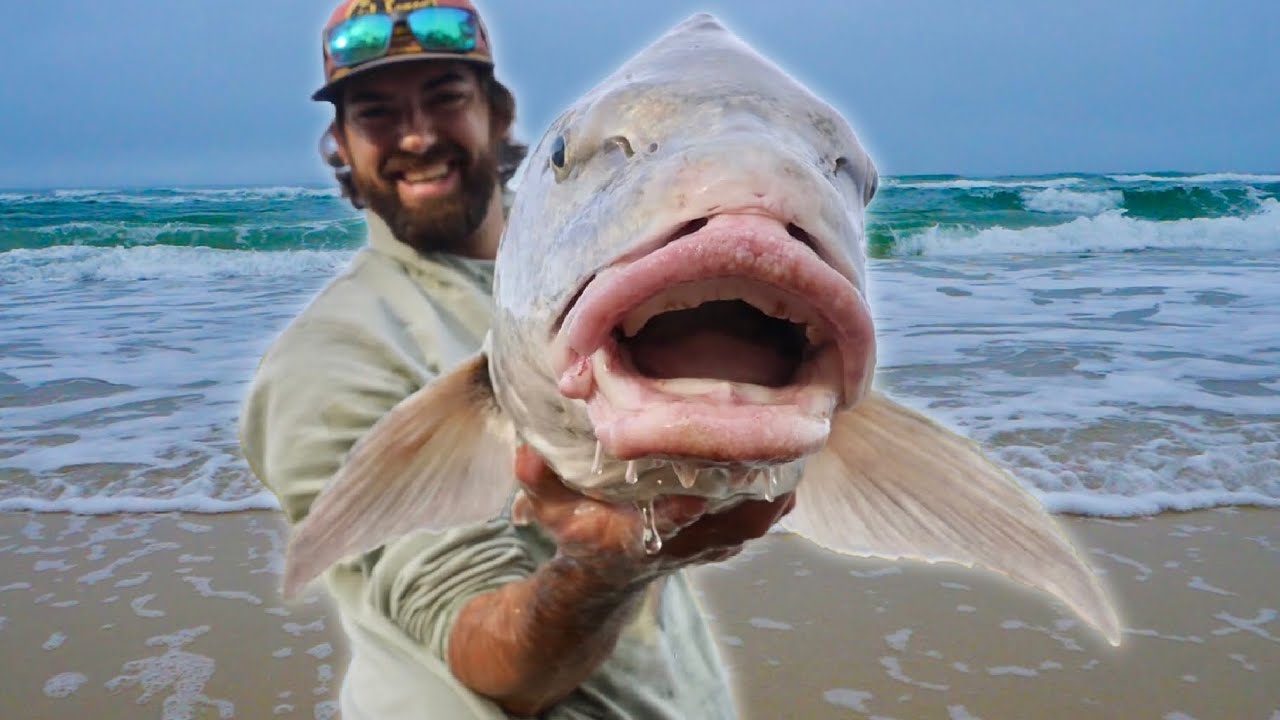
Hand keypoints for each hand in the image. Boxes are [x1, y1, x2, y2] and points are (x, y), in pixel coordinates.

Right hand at [510, 445, 795, 588]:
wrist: (602, 579)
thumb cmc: (578, 535)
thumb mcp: (548, 511)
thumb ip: (538, 481)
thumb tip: (527, 449)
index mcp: (637, 539)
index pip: (667, 523)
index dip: (684, 511)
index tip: (701, 492)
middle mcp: (679, 545)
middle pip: (729, 526)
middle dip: (753, 496)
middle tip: (777, 451)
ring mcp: (704, 546)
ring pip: (752, 524)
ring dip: (772, 493)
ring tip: (795, 446)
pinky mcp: (719, 540)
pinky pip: (757, 520)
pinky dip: (775, 497)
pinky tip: (790, 459)